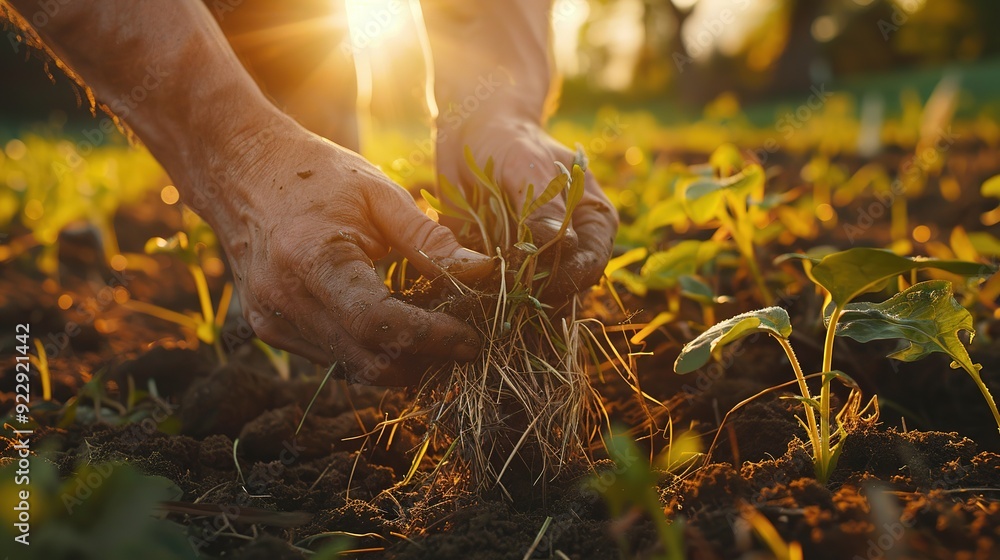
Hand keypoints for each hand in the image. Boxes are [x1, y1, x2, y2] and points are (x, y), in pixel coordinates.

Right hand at [196, 120, 493, 384]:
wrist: (239, 170)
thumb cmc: (314, 173)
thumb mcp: (378, 194)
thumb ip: (429, 239)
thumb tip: (483, 272)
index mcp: (311, 258)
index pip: (379, 322)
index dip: (432, 337)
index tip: (472, 337)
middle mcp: (285, 301)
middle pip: (370, 359)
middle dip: (425, 358)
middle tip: (464, 337)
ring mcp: (272, 321)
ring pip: (355, 368)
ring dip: (401, 358)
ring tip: (434, 327)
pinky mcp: (270, 330)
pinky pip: (335, 357)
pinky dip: (370, 349)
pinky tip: (393, 322)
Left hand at [437, 116, 617, 298]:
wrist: (472, 134)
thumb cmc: (511, 141)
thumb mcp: (527, 164)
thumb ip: (543, 203)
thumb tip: (561, 243)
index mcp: (593, 222)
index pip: (590, 265)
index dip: (566, 279)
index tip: (532, 279)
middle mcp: (570, 248)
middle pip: (563, 291)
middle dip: (533, 298)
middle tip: (500, 296)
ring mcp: (537, 261)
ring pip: (531, 300)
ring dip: (506, 304)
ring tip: (481, 298)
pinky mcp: (503, 268)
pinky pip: (497, 294)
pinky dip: (482, 297)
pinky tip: (465, 293)